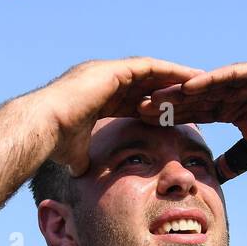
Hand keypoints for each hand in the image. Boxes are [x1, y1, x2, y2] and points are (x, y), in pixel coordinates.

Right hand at [39, 57, 203, 176]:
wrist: (43, 128)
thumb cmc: (56, 143)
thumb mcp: (75, 154)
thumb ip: (83, 159)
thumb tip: (82, 176)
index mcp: (98, 97)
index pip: (134, 100)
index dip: (156, 107)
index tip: (175, 114)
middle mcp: (104, 79)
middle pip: (147, 83)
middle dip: (171, 89)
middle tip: (198, 93)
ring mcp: (109, 71)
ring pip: (152, 72)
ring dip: (176, 76)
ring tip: (203, 81)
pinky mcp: (114, 70)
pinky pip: (150, 68)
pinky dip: (171, 72)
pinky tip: (191, 78)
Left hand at [139, 59, 246, 154]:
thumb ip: (234, 162)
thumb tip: (216, 178)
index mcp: (229, 107)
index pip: (194, 111)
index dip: (171, 117)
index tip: (146, 123)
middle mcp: (234, 90)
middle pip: (195, 95)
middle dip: (169, 101)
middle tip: (141, 106)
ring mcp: (246, 78)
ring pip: (209, 83)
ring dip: (184, 89)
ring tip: (161, 95)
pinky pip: (232, 75)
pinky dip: (212, 79)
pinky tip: (192, 84)